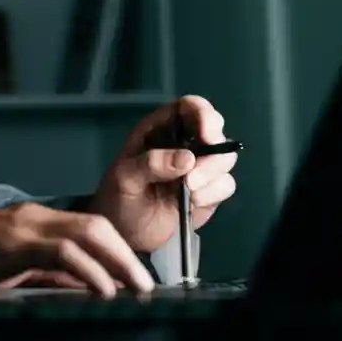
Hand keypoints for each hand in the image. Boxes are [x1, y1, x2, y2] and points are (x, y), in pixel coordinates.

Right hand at [0, 202, 155, 297]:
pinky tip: (103, 290)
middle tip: (148, 286)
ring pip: (86, 232)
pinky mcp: (10, 242)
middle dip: (127, 255)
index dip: (119, 251)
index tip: (137, 278)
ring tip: (137, 289)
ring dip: (117, 261)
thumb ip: (46, 274)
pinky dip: (88, 270)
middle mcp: (34, 216)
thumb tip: (86, 289)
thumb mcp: (9, 270)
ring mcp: (22, 225)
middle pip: (97, 225)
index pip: (91, 227)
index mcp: (34, 221)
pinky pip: (61, 251)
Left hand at [87, 95, 237, 251]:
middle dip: (213, 149)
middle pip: (215, 130)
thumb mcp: (124, 177)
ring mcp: (199, 168)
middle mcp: (184, 143)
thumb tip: (188, 159)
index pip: (189, 107)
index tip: (206, 133)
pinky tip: (194, 202)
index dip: (203, 113)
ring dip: (211, 174)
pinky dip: (214, 193)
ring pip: (224, 158)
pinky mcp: (208, 192)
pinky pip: (225, 185)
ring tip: (189, 191)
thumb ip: (151, 164)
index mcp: (161, 129)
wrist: (123, 233)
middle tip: (196, 173)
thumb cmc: (117, 197)